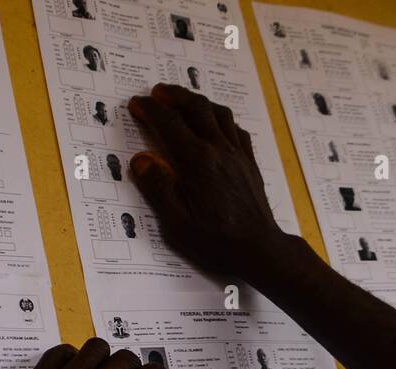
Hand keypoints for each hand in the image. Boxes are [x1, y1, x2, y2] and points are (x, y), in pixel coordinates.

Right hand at [128, 84, 290, 283]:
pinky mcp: (249, 162)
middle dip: (174, 95)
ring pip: (219, 113)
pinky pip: (236, 129)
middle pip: (196, 108)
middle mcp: (219, 150)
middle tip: (157, 92)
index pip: (169, 124)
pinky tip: (215, 123)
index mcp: (197, 162)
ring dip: (198, 101)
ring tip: (183, 100)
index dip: (150, 110)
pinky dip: (221, 118)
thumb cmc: (216, 241)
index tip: (137, 104)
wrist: (258, 248)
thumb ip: (158, 188)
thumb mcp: (177, 223)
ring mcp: (237, 154)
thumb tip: (141, 159)